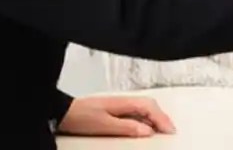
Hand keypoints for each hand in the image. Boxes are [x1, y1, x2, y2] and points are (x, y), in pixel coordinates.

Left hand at [57, 95, 175, 137]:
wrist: (62, 112)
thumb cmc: (81, 116)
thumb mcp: (104, 125)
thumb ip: (127, 127)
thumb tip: (147, 131)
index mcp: (124, 102)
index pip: (149, 107)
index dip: (162, 119)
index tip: (170, 131)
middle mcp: (123, 101)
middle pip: (149, 105)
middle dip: (162, 117)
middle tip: (170, 131)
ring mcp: (119, 105)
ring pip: (144, 108)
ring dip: (154, 117)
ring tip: (161, 129)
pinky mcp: (114, 110)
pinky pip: (136, 112)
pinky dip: (145, 119)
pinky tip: (144, 127)